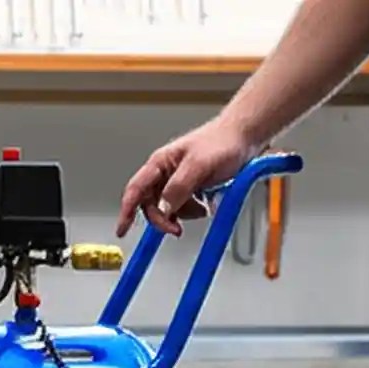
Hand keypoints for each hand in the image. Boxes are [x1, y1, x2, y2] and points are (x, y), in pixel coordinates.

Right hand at [115, 119, 260, 237]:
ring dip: (183, 214)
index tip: (122, 229)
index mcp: (159, 163)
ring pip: (169, 208)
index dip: (126, 211)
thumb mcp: (198, 166)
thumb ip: (178, 188)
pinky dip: (194, 210)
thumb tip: (162, 210)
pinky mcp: (192, 187)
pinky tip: (206, 203)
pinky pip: (184, 207)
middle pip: (151, 204)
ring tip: (202, 207)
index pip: (135, 190)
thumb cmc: (222, 142)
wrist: (246, 136)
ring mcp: (178, 181)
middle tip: (175, 230)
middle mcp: (165, 173)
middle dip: (163, 219)